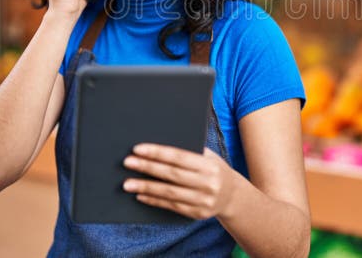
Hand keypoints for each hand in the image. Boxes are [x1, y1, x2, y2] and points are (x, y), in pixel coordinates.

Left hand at [122, 144, 238, 220]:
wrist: (233, 196)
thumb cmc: (214, 170)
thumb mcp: (210, 157)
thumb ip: (191, 151)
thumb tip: (159, 146)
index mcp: (209, 165)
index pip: (179, 157)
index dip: (157, 153)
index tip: (138, 149)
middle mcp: (208, 183)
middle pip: (172, 174)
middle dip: (147, 168)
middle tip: (128, 163)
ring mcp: (203, 200)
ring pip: (169, 193)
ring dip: (146, 187)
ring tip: (127, 183)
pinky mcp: (197, 214)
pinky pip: (172, 206)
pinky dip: (154, 201)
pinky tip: (141, 195)